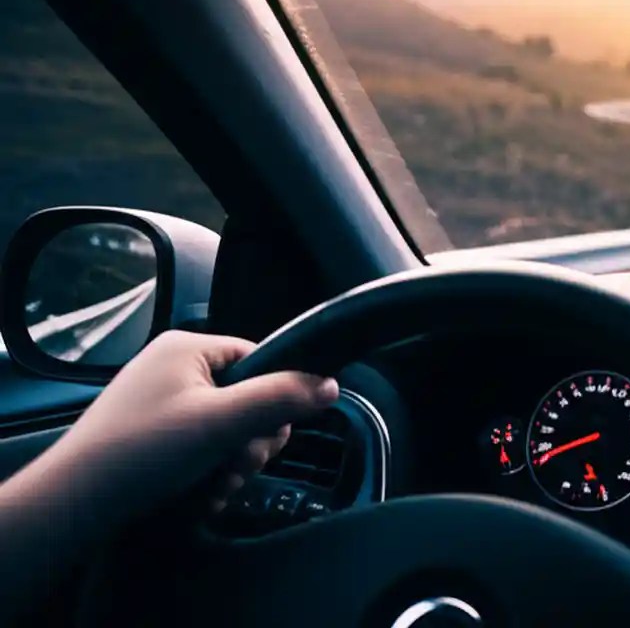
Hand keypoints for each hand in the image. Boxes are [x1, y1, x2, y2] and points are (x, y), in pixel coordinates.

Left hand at [39, 330, 338, 517]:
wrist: (75, 503)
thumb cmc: (142, 451)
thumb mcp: (221, 422)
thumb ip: (280, 398)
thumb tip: (330, 385)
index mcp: (188, 348)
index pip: (261, 359)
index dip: (275, 398)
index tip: (267, 434)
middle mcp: (175, 369)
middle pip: (249, 398)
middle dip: (251, 441)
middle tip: (236, 465)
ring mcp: (162, 402)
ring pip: (229, 429)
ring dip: (233, 463)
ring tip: (215, 485)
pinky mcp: (154, 435)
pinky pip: (203, 447)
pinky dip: (210, 473)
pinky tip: (202, 494)